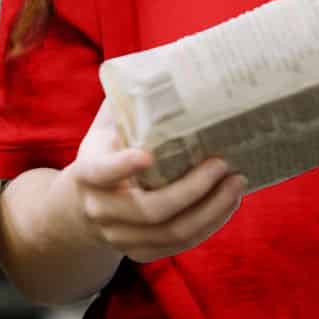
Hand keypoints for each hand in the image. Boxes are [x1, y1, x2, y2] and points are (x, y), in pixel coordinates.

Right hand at [62, 100, 246, 263]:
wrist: (81, 208)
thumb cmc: (105, 154)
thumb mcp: (105, 127)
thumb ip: (127, 102)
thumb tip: (165, 65)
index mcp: (87, 174)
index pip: (101, 172)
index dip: (122, 166)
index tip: (148, 155)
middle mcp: (101, 210)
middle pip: (151, 210)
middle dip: (193, 189)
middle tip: (222, 164)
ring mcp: (120, 237)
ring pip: (172, 233)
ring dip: (211, 210)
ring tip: (237, 183)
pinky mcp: (140, 253)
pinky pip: (180, 246)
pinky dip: (209, 225)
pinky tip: (227, 203)